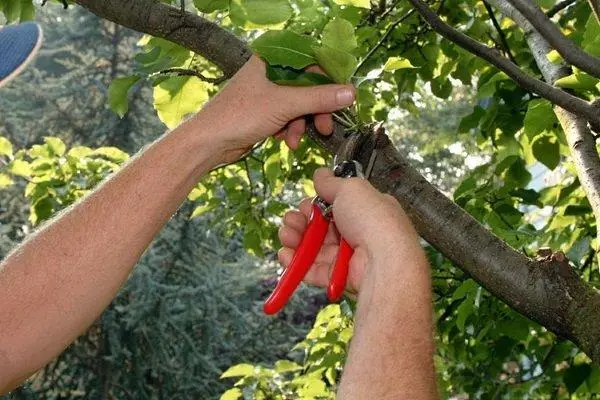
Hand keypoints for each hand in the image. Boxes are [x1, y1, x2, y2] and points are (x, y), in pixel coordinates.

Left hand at [195, 56, 354, 162]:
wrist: (209, 143)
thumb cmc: (238, 116)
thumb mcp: (284, 105)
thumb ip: (319, 98)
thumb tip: (349, 93)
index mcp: (271, 60)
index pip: (310, 63)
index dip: (327, 81)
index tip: (341, 98)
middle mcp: (269, 74)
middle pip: (307, 87)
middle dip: (316, 110)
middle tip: (324, 126)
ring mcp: (267, 94)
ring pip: (299, 106)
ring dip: (302, 124)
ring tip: (296, 139)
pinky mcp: (264, 113)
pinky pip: (288, 118)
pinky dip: (291, 129)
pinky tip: (285, 140)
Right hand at [278, 168, 421, 294]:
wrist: (382, 261)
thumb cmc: (374, 221)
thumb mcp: (351, 189)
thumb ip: (332, 183)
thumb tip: (321, 174)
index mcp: (365, 211)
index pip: (333, 206)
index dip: (315, 204)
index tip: (307, 204)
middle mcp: (357, 234)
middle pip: (319, 227)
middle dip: (300, 222)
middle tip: (292, 221)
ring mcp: (347, 257)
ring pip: (313, 248)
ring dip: (294, 240)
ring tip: (287, 236)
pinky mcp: (337, 277)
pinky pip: (312, 270)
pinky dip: (297, 264)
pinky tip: (286, 255)